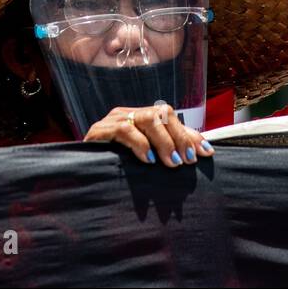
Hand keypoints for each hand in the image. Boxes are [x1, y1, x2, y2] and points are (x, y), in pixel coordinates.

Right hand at [83, 103, 214, 166]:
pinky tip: (148, 160)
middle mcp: (128, 114)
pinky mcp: (99, 131)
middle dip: (179, 138)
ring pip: (147, 119)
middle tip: (188, 161)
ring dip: (164, 142)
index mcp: (141, 117)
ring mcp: (113, 120)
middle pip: (160, 113)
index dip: (189, 134)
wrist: (81, 175)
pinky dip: (140, 144)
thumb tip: (204, 148)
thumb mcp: (148, 157)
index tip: (206, 153)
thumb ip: (171, 149)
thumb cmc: (117, 166)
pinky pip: (124, 130)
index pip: (170, 116)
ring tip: (172, 163)